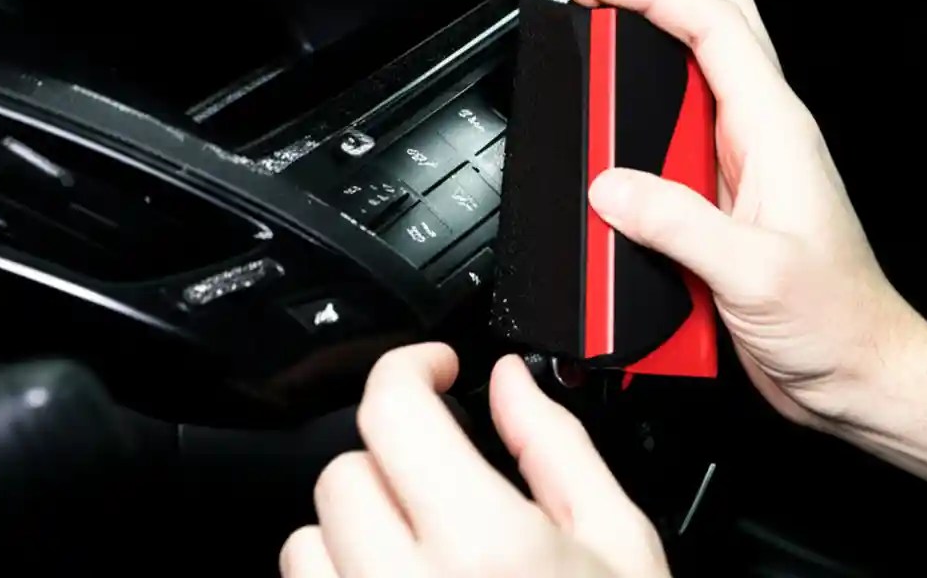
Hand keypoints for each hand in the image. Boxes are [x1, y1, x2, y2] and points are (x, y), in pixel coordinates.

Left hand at [280, 343, 669, 577]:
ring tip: (423, 557)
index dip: (408, 369)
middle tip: (446, 489)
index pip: (394, 413)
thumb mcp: (619, 546)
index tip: (431, 372)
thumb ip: (557, 449)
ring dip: (356, 532)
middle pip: (346, 474)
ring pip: (307, 541)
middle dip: (395, 463)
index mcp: (487, 544)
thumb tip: (510, 382)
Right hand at [570, 0, 926, 426]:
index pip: (715, 29)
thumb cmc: (837, 322)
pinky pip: (673, 154)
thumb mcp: (753, 272)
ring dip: (640, 73)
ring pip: (688, 91)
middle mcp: (761, 141)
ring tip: (590, 73)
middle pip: (710, 33)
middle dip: (651, 1)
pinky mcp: (726, 209)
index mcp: (776, 133)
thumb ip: (678, 224)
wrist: (860, 372)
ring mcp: (744, 172)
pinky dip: (637, 139)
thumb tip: (612, 187)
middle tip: (593, 2)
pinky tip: (612, 159)